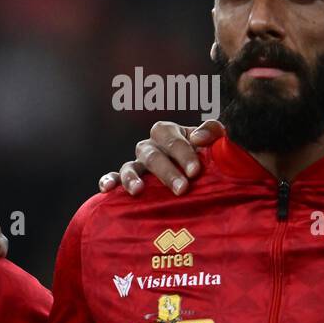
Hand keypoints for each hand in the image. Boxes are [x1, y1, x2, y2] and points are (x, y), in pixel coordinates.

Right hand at [97, 119, 224, 195]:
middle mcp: (150, 146)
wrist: (205, 177)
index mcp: (168, 132)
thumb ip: (212, 131)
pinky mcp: (128, 180)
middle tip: (182, 189)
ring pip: (129, 166)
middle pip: (152, 155)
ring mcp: (137, 164)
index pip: (171, 138)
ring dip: (132, 178)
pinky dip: (108, 180)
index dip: (182, 153)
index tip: (195, 171)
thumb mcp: (216, 140)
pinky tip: (107, 189)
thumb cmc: (208, 156)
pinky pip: (114, 178)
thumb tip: (198, 138)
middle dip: (166, 172)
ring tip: (138, 191)